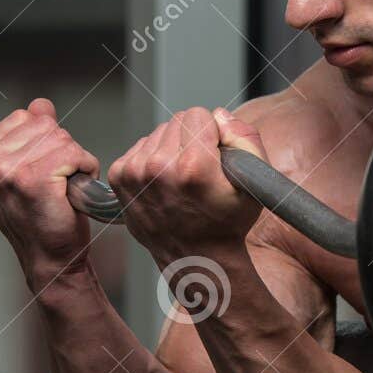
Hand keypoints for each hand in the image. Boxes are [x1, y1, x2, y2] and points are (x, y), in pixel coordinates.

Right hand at [0, 99, 100, 289]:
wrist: (50, 257)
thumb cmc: (39, 218)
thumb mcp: (26, 169)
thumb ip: (30, 133)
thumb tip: (40, 105)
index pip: (25, 118)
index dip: (43, 144)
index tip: (36, 175)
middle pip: (45, 125)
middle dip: (60, 152)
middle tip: (51, 186)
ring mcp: (6, 169)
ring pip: (62, 138)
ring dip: (73, 163)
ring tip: (59, 191)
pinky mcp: (33, 178)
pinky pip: (75, 154)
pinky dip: (85, 170)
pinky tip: (69, 194)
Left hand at [107, 106, 267, 264]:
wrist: (197, 259)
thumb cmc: (227, 224)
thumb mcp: (253, 182)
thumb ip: (245, 136)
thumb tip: (219, 114)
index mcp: (192, 167)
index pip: (199, 114)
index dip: (213, 133)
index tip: (215, 157)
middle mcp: (157, 168)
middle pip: (177, 120)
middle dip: (191, 139)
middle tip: (199, 171)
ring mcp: (134, 173)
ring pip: (158, 132)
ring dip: (172, 148)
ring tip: (182, 180)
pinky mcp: (118, 177)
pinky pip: (141, 145)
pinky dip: (153, 158)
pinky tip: (165, 182)